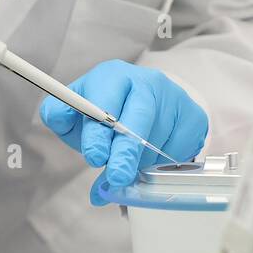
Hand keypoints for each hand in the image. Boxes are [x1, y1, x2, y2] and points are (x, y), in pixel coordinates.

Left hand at [39, 60, 207, 201]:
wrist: (146, 101)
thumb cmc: (106, 110)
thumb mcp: (78, 110)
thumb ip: (60, 114)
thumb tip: (58, 116)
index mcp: (113, 76)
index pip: (105, 103)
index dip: (98, 132)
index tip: (94, 156)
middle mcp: (147, 82)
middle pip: (139, 118)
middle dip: (126, 151)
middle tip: (117, 176)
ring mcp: (175, 98)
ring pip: (158, 140)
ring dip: (141, 163)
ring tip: (129, 166)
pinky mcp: (194, 116)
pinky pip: (181, 149)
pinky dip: (164, 164)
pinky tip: (152, 160)